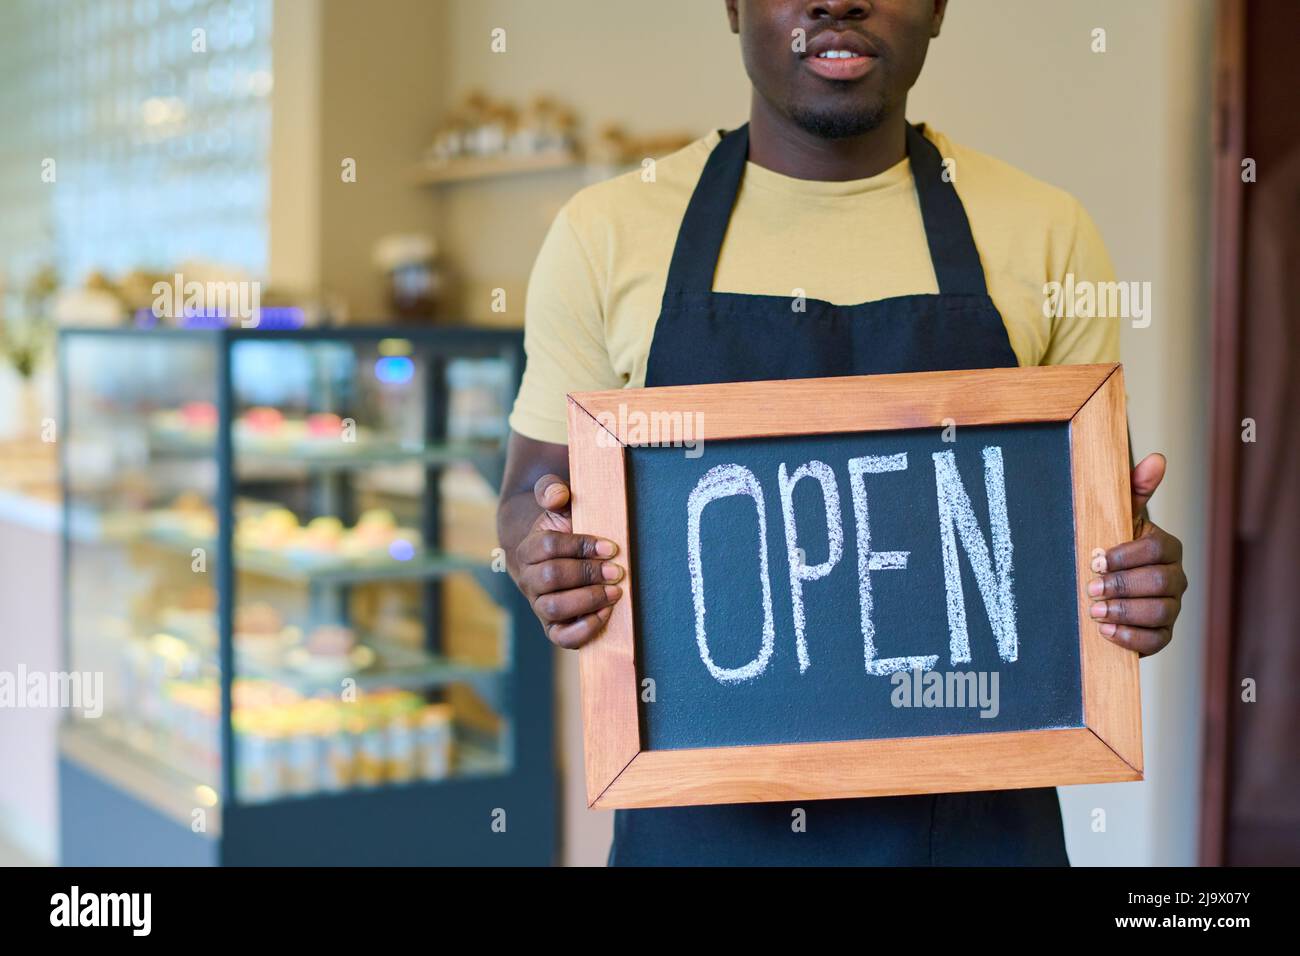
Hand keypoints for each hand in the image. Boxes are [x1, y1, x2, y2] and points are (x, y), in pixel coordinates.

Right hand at [513, 474, 623, 648]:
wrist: (551, 557)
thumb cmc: (561, 528)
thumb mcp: (556, 505)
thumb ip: (552, 490)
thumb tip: (558, 494)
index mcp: (528, 548)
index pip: (549, 546)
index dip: (581, 546)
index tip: (611, 547)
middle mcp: (529, 579)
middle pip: (552, 577)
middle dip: (588, 573)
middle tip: (617, 571)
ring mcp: (539, 604)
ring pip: (553, 607)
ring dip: (587, 600)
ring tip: (615, 592)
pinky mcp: (552, 626)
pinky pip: (561, 636)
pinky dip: (583, 630)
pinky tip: (605, 614)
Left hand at [1086, 453, 1186, 655]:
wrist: (1103, 585)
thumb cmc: (1112, 544)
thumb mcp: (1120, 517)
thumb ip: (1135, 489)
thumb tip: (1157, 459)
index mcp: (1167, 547)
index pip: (1156, 549)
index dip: (1125, 555)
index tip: (1095, 559)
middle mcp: (1175, 577)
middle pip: (1159, 582)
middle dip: (1122, 585)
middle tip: (1090, 588)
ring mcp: (1172, 607)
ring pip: (1161, 611)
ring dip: (1125, 611)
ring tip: (1095, 610)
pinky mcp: (1162, 634)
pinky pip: (1157, 640)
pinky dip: (1131, 637)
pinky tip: (1106, 631)